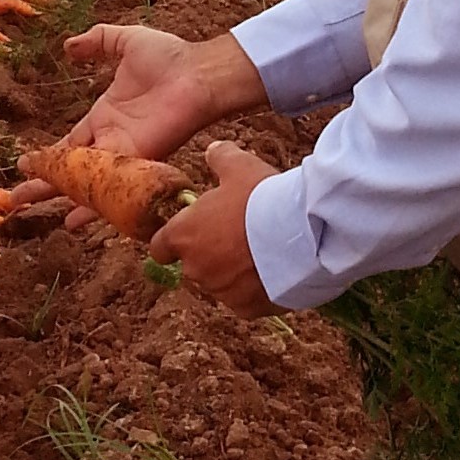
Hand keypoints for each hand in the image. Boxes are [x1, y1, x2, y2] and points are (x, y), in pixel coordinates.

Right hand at [18, 27, 266, 228]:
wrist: (199, 73)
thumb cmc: (170, 58)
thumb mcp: (126, 42)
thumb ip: (98, 41)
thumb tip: (68, 47)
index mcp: (105, 116)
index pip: (70, 144)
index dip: (48, 156)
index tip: (25, 166)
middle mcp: (111, 140)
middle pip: (70, 169)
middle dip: (43, 185)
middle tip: (16, 201)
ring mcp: (124, 154)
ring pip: (84, 182)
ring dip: (58, 197)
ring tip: (29, 212)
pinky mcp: (138, 161)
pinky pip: (110, 186)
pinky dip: (91, 204)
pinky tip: (71, 221)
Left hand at [149, 141, 278, 316]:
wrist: (299, 234)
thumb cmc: (261, 196)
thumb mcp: (239, 166)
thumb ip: (220, 158)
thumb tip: (213, 150)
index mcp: (183, 235)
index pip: (160, 247)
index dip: (173, 239)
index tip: (189, 231)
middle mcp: (194, 268)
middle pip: (193, 264)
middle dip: (209, 252)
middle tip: (237, 233)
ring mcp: (220, 291)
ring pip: (219, 283)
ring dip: (231, 271)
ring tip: (260, 251)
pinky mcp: (246, 309)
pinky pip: (244, 300)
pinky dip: (253, 290)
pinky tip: (272, 272)